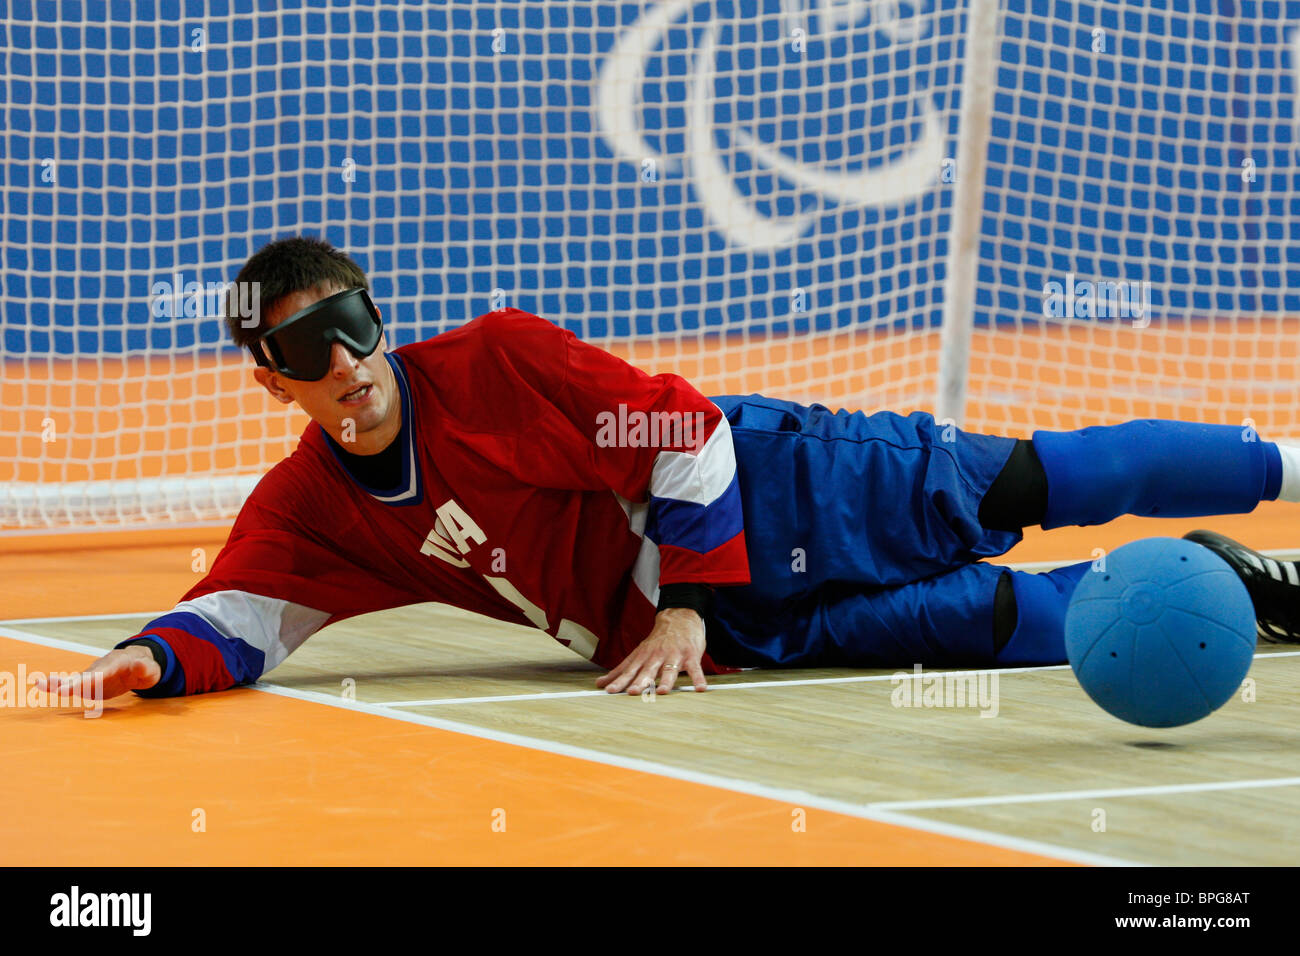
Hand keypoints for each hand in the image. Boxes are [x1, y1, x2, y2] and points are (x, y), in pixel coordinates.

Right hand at [34, 644, 161, 702]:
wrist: (136, 664)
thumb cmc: (145, 667)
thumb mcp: (151, 669)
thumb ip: (146, 668)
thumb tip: (142, 665)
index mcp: (116, 664)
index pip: (103, 672)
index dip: (92, 678)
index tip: (80, 684)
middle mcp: (101, 668)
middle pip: (85, 676)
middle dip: (73, 683)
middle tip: (60, 691)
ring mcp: (93, 675)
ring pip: (75, 679)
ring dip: (59, 683)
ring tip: (40, 684)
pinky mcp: (88, 684)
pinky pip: (72, 685)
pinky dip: (57, 685)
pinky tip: (41, 686)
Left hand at [596, 607, 707, 695]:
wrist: (679, 618)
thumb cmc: (657, 642)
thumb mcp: (638, 654)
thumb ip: (621, 670)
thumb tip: (600, 683)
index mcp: (643, 657)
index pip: (629, 671)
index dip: (620, 681)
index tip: (610, 691)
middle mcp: (657, 656)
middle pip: (647, 671)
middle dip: (640, 681)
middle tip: (633, 692)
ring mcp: (674, 655)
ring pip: (670, 670)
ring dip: (666, 681)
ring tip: (663, 692)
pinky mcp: (691, 656)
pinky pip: (695, 669)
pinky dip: (698, 679)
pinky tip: (700, 689)